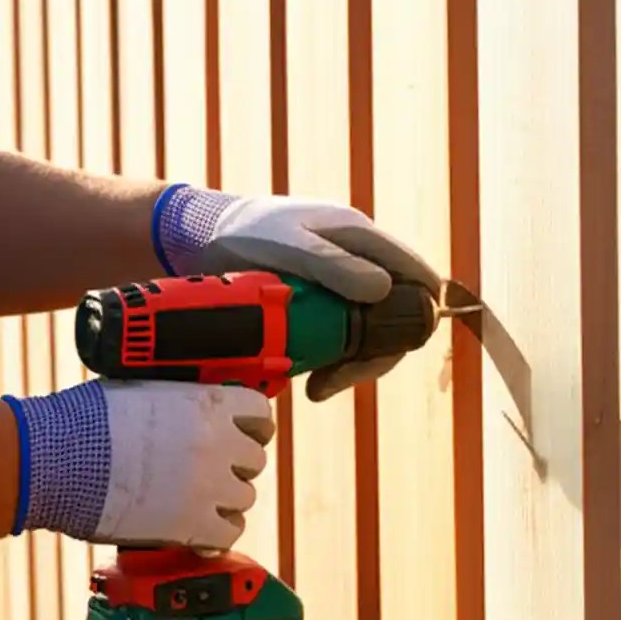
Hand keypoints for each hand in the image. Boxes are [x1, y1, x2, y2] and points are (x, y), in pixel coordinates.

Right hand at [2, 379, 273, 549]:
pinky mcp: (192, 524)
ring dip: (224, 501)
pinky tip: (198, 531)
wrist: (53, 458)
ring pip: (244, 498)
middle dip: (234, 467)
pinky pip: (228, 534)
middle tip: (208, 473)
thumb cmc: (83, 419)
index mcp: (208, 404)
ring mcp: (208, 485)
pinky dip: (216, 535)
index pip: (261, 414)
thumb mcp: (139, 389)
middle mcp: (219, 443)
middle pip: (254, 461)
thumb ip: (176, 399)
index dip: (253, 428)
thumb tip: (184, 404)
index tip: (243, 436)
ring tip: (196, 502)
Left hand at [150, 184, 442, 400]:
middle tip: (338, 380)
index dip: (423, 308)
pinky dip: (331, 360)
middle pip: (396, 315)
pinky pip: (341, 339)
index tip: (405, 344)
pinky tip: (309, 377)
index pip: (416, 273)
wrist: (197, 240)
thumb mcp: (289, 245)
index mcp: (362, 237)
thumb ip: (334, 265)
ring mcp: (339, 287)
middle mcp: (358, 263)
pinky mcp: (319, 308)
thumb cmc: (245, 232)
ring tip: (318, 387)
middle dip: (377, 353)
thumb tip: (383, 290)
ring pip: (368, 333)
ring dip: (352, 364)